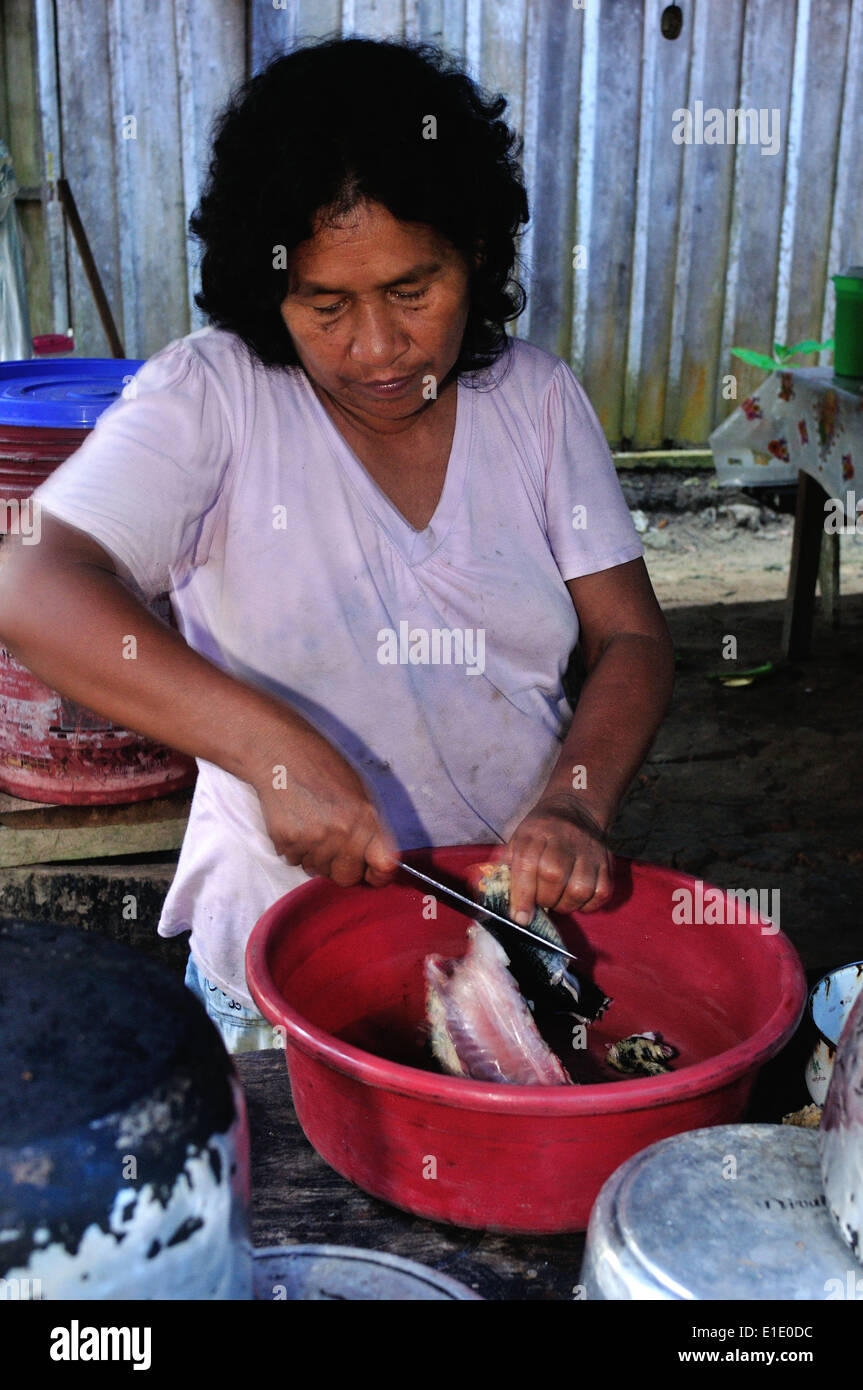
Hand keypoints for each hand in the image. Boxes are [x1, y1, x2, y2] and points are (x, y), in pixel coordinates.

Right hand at [250, 716, 398, 887]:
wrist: (281, 754)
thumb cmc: (323, 767)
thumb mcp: (359, 791)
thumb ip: (369, 827)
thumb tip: (375, 860)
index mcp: (366, 818)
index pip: (384, 866)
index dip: (379, 875)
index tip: (373, 873)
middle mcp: (342, 834)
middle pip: (347, 878)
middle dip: (343, 867)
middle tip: (335, 845)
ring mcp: (312, 840)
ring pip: (317, 871)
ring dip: (316, 857)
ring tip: (311, 825)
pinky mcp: (286, 842)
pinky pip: (294, 861)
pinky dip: (295, 849)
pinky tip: (295, 823)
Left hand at [506, 793, 613, 922]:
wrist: (574, 810)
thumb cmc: (540, 833)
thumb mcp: (517, 840)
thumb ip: (507, 867)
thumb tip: (498, 898)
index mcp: (535, 833)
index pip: (527, 865)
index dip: (523, 895)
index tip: (520, 917)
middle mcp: (563, 839)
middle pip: (554, 877)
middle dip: (544, 899)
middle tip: (540, 900)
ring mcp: (588, 851)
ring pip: (579, 889)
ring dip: (565, 904)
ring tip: (558, 900)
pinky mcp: (606, 862)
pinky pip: (601, 893)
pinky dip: (588, 904)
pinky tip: (576, 899)